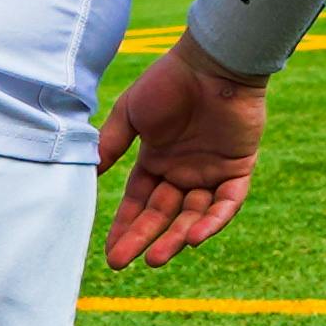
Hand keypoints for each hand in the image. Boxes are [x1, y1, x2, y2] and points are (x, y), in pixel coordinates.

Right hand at [96, 43, 274, 263]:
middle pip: (163, 215)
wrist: (212, 62)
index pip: (139, 203)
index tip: (110, 252)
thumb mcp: (130, 113)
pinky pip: (228, 202)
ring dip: (176, 237)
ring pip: (194, 215)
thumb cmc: (169, 81)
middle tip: (124, 263)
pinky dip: (214, 221)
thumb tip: (86, 175)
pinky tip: (195, 238)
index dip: (125, 227)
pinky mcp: (239, 168)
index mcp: (157, 160)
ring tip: (156, 258)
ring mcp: (212, 172)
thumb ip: (111, 144)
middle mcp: (184, 172)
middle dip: (144, 239)